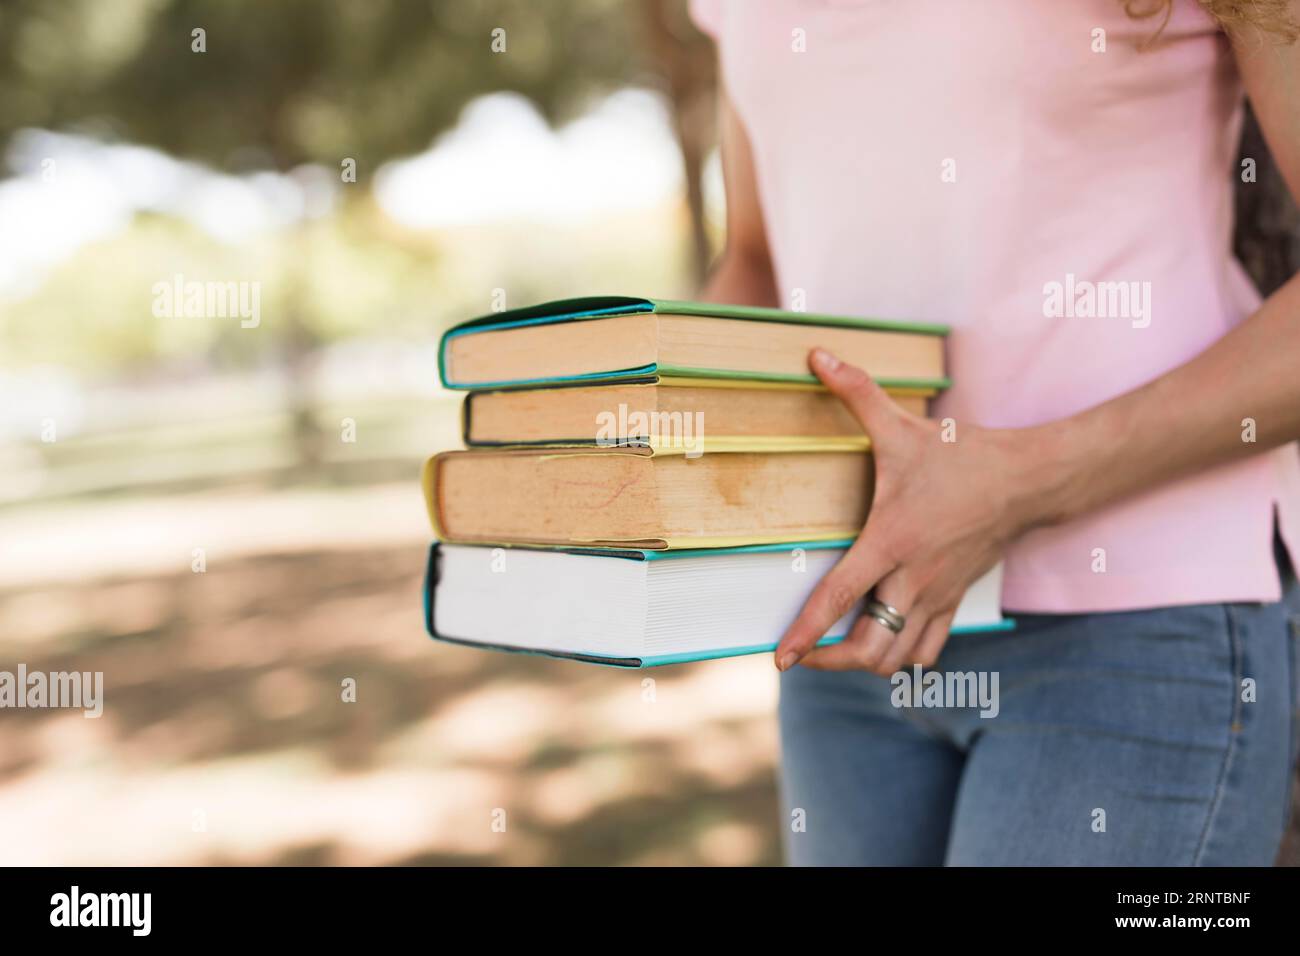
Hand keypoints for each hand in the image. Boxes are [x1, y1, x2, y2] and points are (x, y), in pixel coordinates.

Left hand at [775, 348, 1042, 674]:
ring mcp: (938, 595)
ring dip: (866, 663)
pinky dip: (903, 656)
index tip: (780, 660)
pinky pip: (929, 649)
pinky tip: (883, 644)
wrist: (1029, 479)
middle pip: (870, 650)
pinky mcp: (956, 600)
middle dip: (831, 662)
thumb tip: (816, 354)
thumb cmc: (962, 455)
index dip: (806, 635)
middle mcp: (913, 580)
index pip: (838, 600)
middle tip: (804, 658)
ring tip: (838, 654)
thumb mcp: (902, 425)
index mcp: (891, 542)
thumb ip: (856, 392)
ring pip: (900, 658)